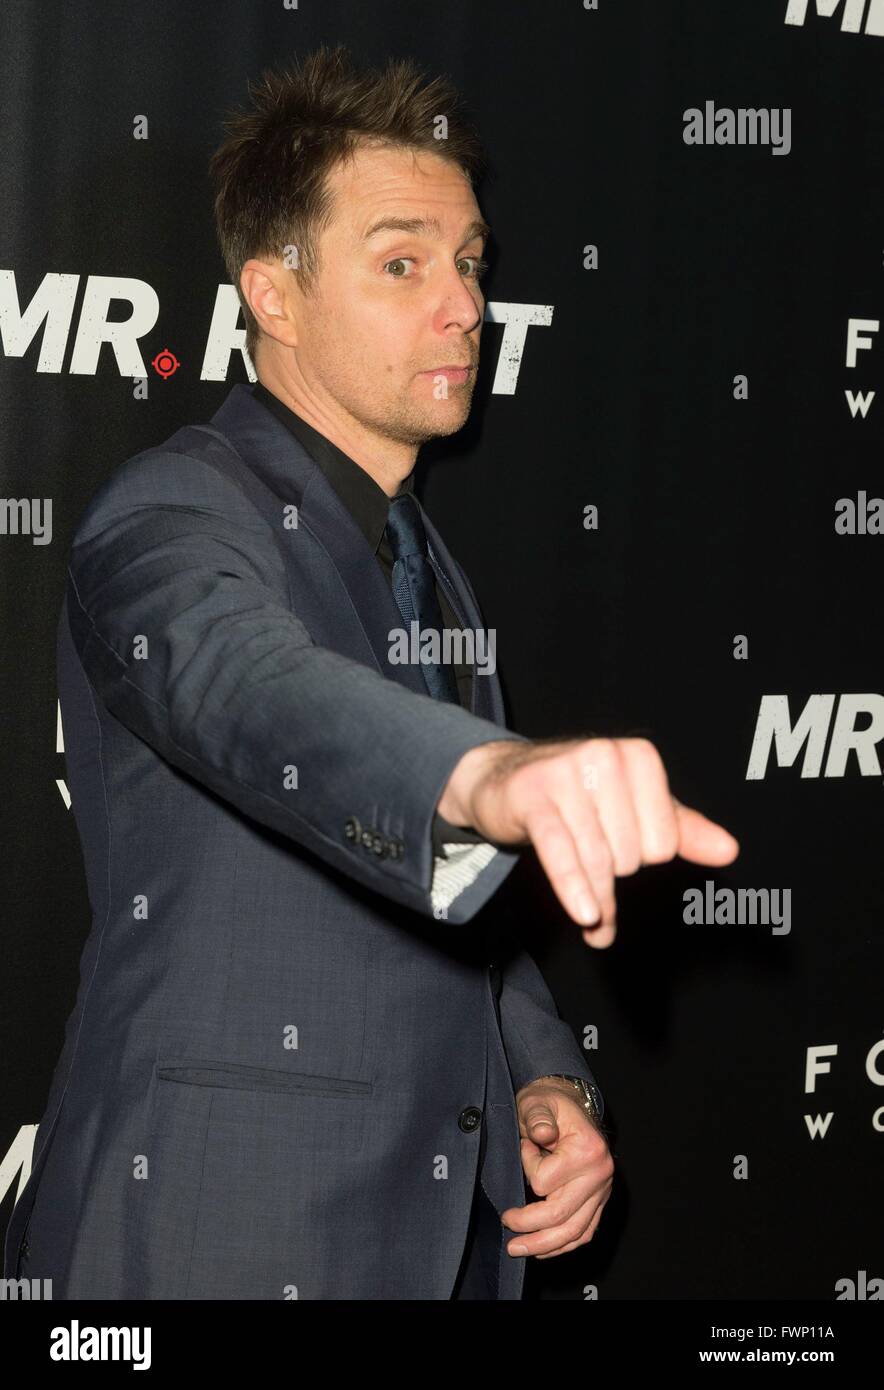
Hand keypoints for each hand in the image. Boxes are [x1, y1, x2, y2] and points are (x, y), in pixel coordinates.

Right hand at [438, 736, 739, 946]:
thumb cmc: (578, 796)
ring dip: (595, 900)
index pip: (665, 840)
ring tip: (592, 917)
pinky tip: (586, 917)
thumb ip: (682, 829)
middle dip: (614, 874)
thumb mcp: (633, 808)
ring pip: (598, 859)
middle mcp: (605, 757)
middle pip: (632, 854)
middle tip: (593, 865)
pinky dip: (574, 888)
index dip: (644, 855)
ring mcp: (566, 774)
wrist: (506, 779)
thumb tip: (729, 851)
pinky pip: (562, 852)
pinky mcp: (533, 798)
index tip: (620, 844)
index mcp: (639, 757)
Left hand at [501, 1077, 613, 1259]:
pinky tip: (543, 1248)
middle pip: (561, 1215)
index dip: (527, 1166)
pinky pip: (584, 1232)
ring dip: (544, 1245)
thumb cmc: (551, 1104)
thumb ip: (538, 1116)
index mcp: (588, 1150)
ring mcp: (603, 1190)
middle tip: (505, 1223)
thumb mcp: (538, 1101)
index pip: (545, 1180)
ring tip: (518, 1249)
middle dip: (528, 1226)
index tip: (525, 1146)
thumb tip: (541, 1132)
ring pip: (574, 1232)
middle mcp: (600, 1174)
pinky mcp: (600, 1201)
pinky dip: (563, 1245)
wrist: (571, 1105)